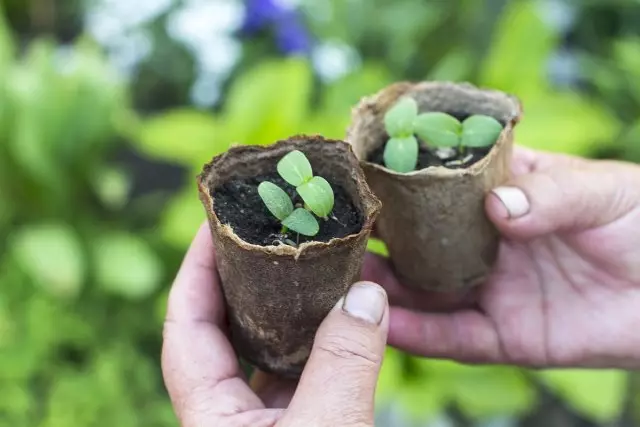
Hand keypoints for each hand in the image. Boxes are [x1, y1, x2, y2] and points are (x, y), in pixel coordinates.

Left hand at [161, 223, 388, 426]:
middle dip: (246, 277)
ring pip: (270, 351)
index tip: (218, 219)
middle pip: (226, 328)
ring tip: (312, 264)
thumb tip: (365, 294)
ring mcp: (264, 424)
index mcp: (210, 414)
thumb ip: (343, 363)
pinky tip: (343, 317)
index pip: (187, 323)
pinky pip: (305, 373)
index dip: (196, 264)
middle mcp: (230, 414)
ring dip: (291, 310)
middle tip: (270, 231)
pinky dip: (323, 342)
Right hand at [364, 146, 639, 368]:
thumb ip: (550, 195)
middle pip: (419, 241)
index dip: (399, 178)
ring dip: (383, 288)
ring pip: (424, 292)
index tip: (356, 174)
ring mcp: (491, 290)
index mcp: (501, 194)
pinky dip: (418, 335)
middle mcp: (485, 242)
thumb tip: (496, 208)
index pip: (439, 184)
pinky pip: (453, 339)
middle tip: (333, 232)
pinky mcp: (503, 336)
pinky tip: (384, 327)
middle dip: (377, 238)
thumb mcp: (603, 192)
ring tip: (341, 278)